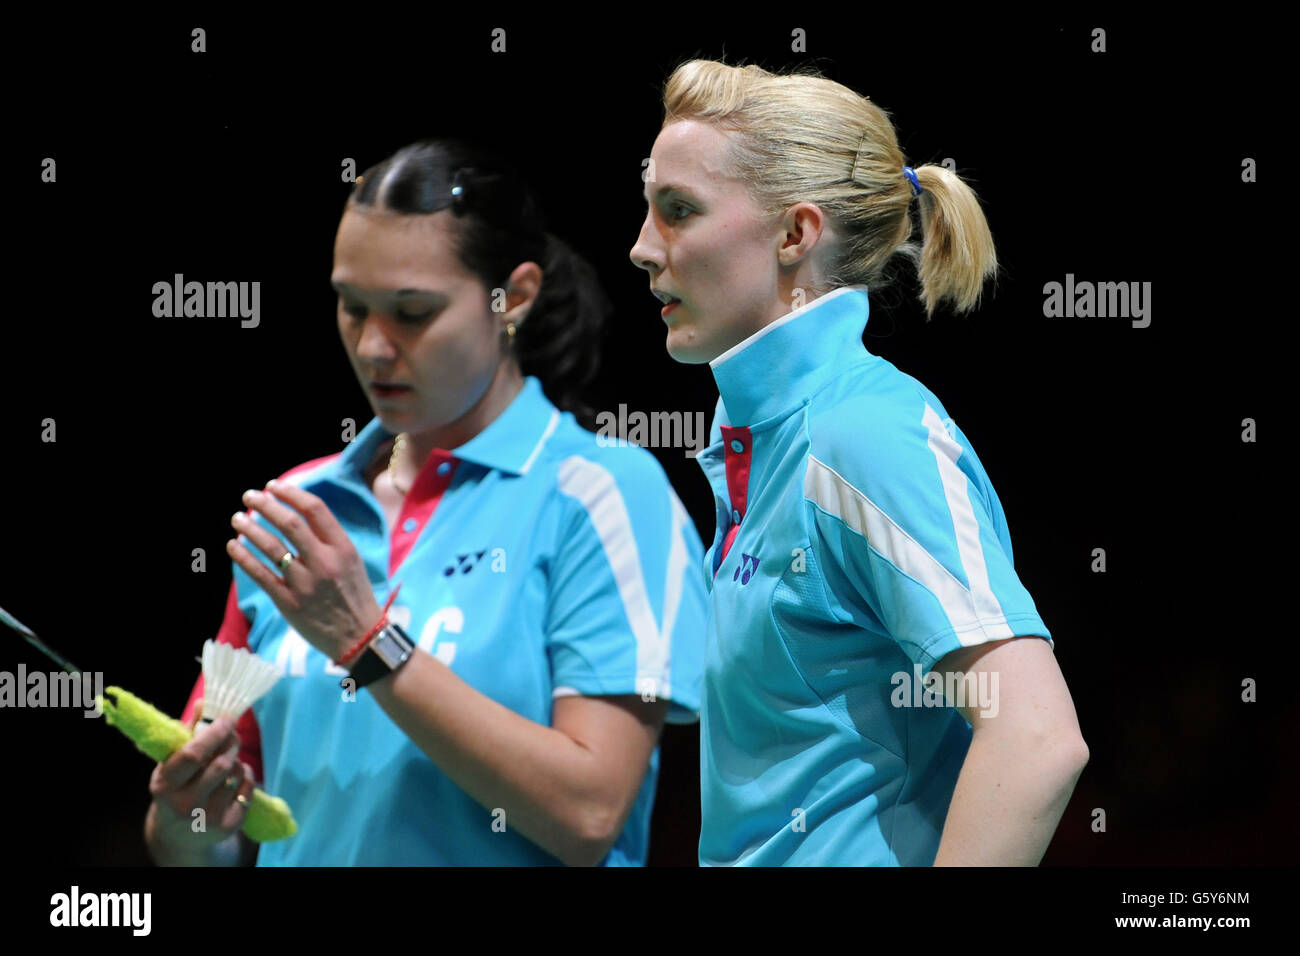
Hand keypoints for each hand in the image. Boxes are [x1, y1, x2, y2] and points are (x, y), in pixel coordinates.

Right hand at [147, 701, 254, 846]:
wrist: (178, 836)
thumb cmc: (175, 789)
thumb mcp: (170, 765)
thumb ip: (186, 733)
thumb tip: (202, 702)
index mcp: (164, 786)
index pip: (193, 755)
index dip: (214, 733)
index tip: (227, 719)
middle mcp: (184, 805)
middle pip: (221, 764)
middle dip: (231, 743)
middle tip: (232, 734)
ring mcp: (207, 818)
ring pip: (236, 774)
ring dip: (237, 760)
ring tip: (228, 760)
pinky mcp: (227, 826)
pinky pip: (248, 790)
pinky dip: (246, 777)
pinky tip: (236, 778)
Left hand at [227, 480, 382, 660]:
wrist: (360, 637)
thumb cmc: (355, 596)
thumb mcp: (352, 561)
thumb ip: (329, 540)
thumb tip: (297, 516)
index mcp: (343, 548)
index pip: (315, 510)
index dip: (291, 493)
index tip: (274, 485)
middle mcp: (324, 562)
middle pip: (290, 523)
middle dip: (266, 505)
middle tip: (250, 496)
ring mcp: (305, 583)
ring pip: (272, 547)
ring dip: (250, 528)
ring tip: (237, 518)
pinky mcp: (289, 603)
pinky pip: (261, 575)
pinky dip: (244, 557)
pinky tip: (234, 545)